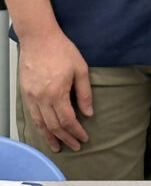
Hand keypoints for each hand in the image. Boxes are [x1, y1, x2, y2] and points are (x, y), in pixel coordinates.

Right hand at [18, 30, 92, 151]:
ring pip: (40, 123)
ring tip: (58, 147)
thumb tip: (88, 112)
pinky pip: (32, 115)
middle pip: (54, 125)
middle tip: (75, 146)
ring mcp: (32, 97)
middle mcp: (42, 99)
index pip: (67, 120)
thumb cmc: (62, 50)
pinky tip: (45, 131)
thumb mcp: (81, 68)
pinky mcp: (26, 93)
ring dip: (50, 137)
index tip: (84, 138)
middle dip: (65, 138)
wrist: (39, 39)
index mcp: (57, 93)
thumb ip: (84, 92)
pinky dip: (39, 126)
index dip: (76, 131)